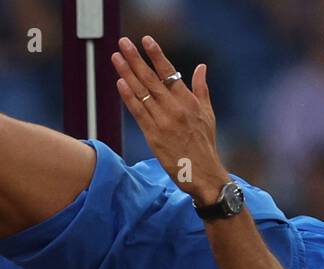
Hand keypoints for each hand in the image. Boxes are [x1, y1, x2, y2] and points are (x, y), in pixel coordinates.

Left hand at [112, 36, 228, 203]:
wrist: (204, 174)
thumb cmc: (206, 145)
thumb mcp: (208, 114)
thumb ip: (201, 88)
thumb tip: (201, 67)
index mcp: (188, 101)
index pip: (169, 72)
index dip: (156, 55)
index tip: (145, 40)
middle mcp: (175, 108)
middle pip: (151, 78)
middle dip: (135, 59)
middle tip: (123, 42)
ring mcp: (163, 122)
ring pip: (142, 93)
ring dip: (127, 73)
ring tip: (116, 57)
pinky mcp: (153, 136)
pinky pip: (138, 113)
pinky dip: (128, 97)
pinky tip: (120, 83)